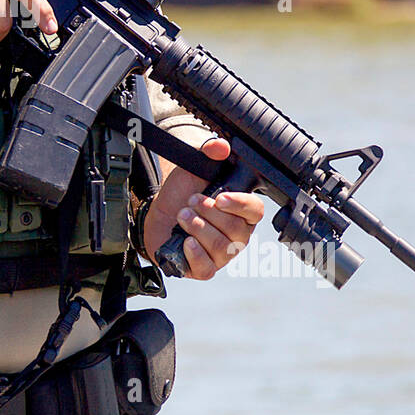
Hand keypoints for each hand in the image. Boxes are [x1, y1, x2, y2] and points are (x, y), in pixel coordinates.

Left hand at [143, 137, 264, 279]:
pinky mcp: (204, 269)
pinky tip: (185, 241)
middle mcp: (236, 236)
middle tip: (190, 201)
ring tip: (182, 215)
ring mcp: (222, 255)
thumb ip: (208, 153)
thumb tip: (220, 146)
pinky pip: (207, 269)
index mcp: (241, 212)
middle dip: (208, 213)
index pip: (255, 211)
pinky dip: (195, 254)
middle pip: (236, 230)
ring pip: (221, 247)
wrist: (158, 213)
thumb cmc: (182, 193)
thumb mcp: (194, 168)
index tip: (219, 197)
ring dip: (198, 228)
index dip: (240, 204)